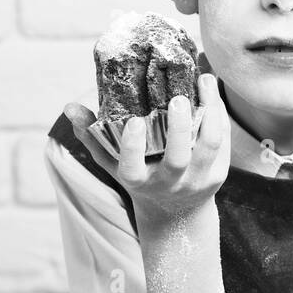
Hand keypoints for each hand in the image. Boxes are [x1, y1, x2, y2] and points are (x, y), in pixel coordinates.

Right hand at [64, 69, 230, 221]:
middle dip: (179, 128)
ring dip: (210, 113)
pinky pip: (222, 141)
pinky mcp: (219, 173)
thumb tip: (70, 106)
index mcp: (138, 181)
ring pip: (209, 147)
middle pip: (178, 159)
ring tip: (205, 80)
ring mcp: (197, 180)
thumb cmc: (141, 176)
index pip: (132, 168)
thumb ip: (92, 134)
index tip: (134, 121)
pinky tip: (212, 91)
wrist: (177, 212)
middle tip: (178, 97)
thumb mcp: (113, 163)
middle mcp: (169, 184)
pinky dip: (219, 115)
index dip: (132, 146)